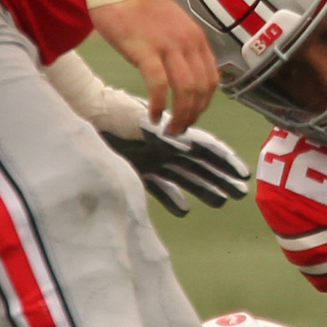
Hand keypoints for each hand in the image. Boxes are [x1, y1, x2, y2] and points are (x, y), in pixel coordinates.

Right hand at [90, 0, 219, 130]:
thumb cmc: (143, 11)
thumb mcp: (176, 28)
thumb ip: (186, 50)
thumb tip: (189, 80)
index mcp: (198, 39)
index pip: (212, 79)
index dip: (205, 103)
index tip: (193, 115)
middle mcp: (188, 43)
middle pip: (200, 89)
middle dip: (193, 114)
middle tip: (181, 128)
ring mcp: (168, 47)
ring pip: (185, 90)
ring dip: (180, 115)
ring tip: (170, 128)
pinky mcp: (146, 51)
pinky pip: (159, 85)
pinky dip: (159, 105)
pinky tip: (154, 116)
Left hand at [102, 124, 250, 214]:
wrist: (84, 116)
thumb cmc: (108, 116)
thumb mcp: (136, 122)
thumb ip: (161, 136)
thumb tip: (187, 144)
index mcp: (170, 136)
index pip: (204, 149)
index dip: (225, 161)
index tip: (243, 173)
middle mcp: (165, 149)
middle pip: (200, 166)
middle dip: (221, 178)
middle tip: (242, 192)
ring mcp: (152, 161)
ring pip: (184, 178)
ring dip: (203, 189)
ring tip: (222, 202)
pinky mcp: (135, 171)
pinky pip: (158, 188)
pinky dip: (171, 198)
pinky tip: (184, 210)